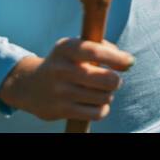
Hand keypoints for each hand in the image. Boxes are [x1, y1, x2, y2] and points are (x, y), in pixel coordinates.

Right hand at [0, 37, 132, 122]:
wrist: (30, 85)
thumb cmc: (64, 62)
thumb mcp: (75, 46)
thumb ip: (102, 48)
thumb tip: (127, 62)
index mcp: (66, 48)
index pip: (96, 52)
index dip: (117, 58)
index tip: (129, 62)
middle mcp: (61, 69)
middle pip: (106, 79)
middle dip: (115, 80)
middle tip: (113, 80)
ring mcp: (60, 91)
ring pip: (104, 97)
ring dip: (108, 95)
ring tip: (101, 91)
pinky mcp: (61, 110)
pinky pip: (96, 113)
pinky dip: (103, 109)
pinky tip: (98, 104)